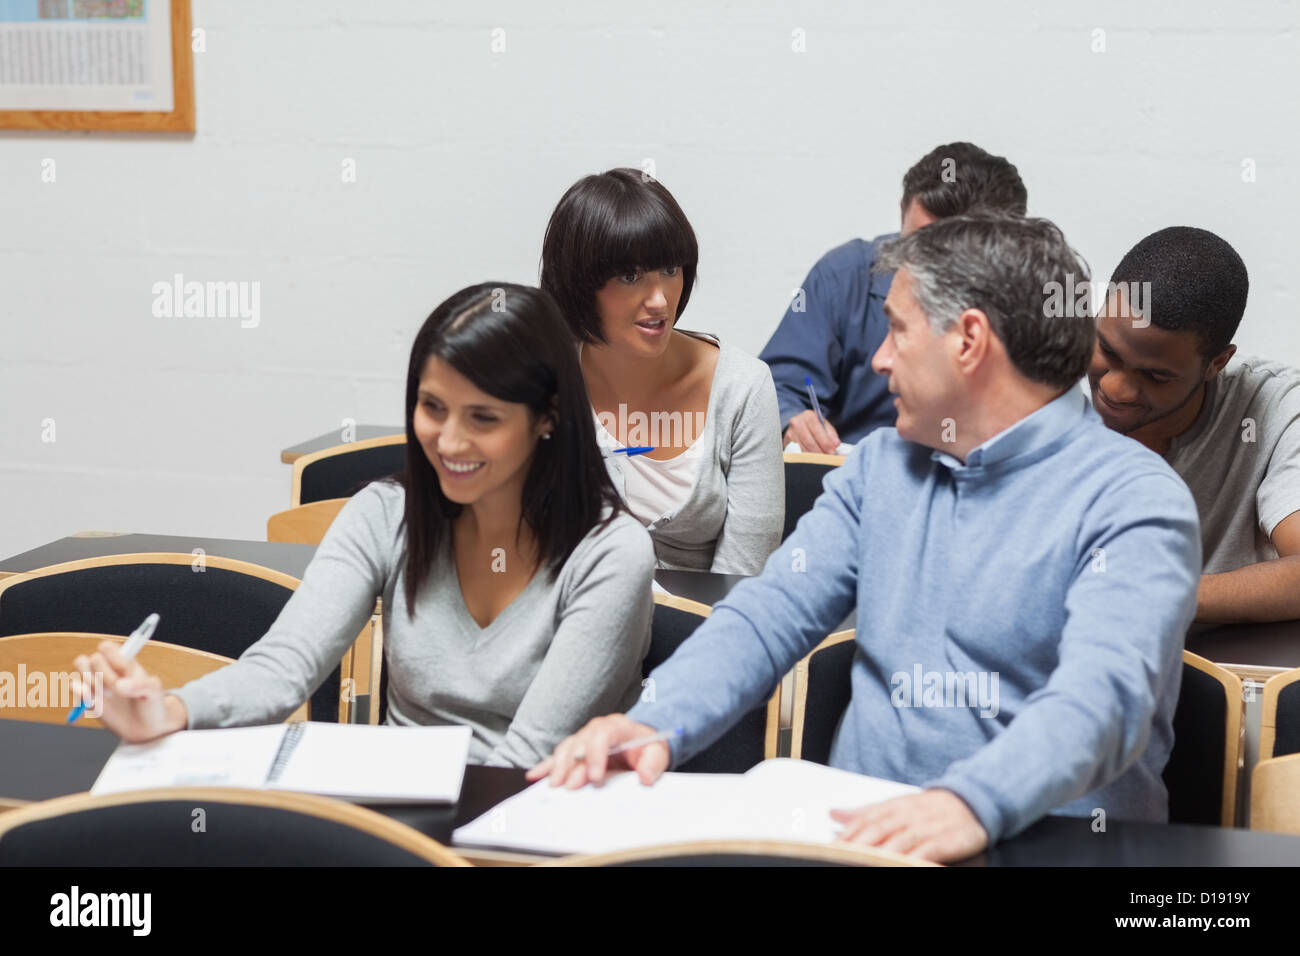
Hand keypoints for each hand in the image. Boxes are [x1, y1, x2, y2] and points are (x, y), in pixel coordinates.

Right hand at [72, 641, 185, 742]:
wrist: (146, 728)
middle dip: (102, 673)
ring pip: (80, 669)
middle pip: (92, 658)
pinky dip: (78, 691)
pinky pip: (74, 687)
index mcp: (125, 663)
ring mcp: (97, 684)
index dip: (111, 657)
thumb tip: (119, 686)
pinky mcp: (89, 700)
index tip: (122, 670)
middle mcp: (109, 671)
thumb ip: (141, 685)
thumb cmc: (153, 704)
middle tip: (115, 687)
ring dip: (90, 681)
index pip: (106, 647)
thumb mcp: (155, 692)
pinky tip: (92, 699)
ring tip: (106, 694)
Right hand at [525, 715, 670, 788]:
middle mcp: (596, 729)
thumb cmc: (648, 746)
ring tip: (552, 785)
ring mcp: (584, 739)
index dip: (596, 755)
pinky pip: (558, 757)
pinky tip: (534, 776)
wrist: (643, 741)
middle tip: (568, 786)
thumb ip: (654, 762)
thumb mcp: (658, 752)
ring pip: (566, 749)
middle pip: (579, 744)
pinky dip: (546, 766)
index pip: (602, 735)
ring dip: (557, 767)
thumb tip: (645, 776)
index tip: (595, 777)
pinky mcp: (576, 750)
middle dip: (572, 765)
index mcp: (617, 726)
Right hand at [784, 409, 840, 454]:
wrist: (799, 424)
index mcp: (809, 416)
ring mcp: (790, 433)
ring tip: (822, 459)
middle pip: (810, 442)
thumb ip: (831, 434)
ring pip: (804, 449)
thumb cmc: (814, 425)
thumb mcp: (824, 425)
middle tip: (828, 458)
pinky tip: (813, 459)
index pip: (817, 432)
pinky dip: (807, 457)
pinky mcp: (787, 442)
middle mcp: (797, 423)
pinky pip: (798, 453)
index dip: (826, 443)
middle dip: (821, 452)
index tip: (832, 451)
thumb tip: (835, 444)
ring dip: (814, 457)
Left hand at [830, 789, 987, 862]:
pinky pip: (928, 851)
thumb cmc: (926, 808)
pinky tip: (903, 864)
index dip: (847, 834)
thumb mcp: (896, 805)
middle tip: (840, 855)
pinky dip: (914, 859)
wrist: (970, 802)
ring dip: (881, 852)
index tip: (830, 846)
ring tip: (864, 861)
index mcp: (893, 806)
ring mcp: (926, 828)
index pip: (865, 819)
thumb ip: (865, 812)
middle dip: (858, 844)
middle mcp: (908, 815)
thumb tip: (833, 813)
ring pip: (899, 840)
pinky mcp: (946, 840)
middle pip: (878, 830)